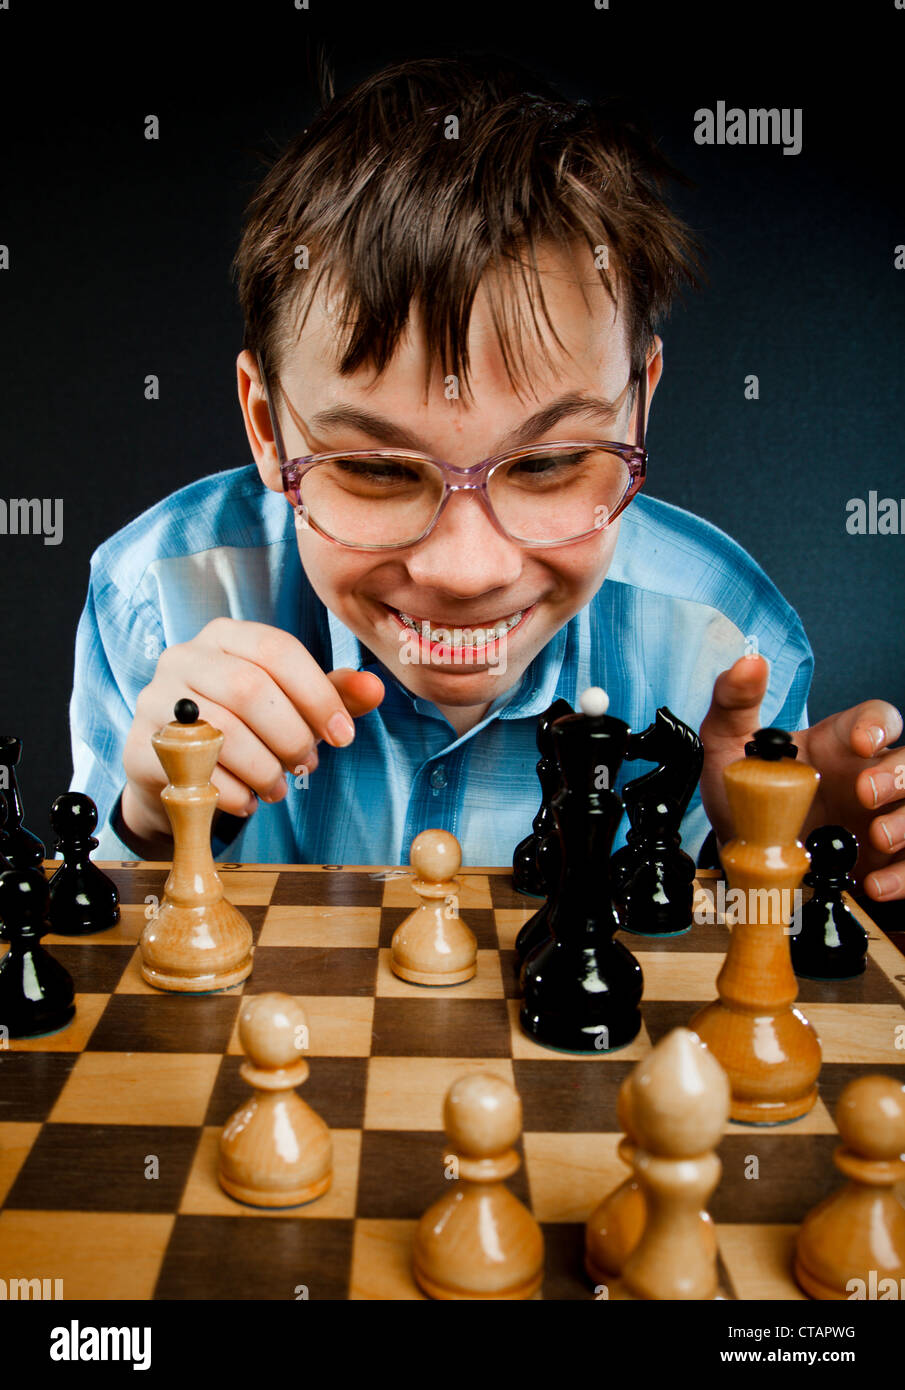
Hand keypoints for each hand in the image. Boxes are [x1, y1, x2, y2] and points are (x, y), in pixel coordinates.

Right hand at [122, 618, 384, 840]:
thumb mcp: (289, 705)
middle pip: (249, 689)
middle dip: (291, 735)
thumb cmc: (242, 727)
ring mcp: (154, 699)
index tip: (344, 736)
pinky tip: (249, 800)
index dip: (319, 695)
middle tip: (307, 765)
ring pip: (222, 731)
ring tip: (279, 787)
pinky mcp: (139, 746)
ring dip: (265, 769)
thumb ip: (331, 695)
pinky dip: (234, 792)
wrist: (172, 771)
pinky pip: (195, 771)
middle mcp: (184, 656)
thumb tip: (376, 688)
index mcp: (225, 635)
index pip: (278, 649)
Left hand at [699, 654, 904, 899]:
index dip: (878, 726)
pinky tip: (874, 883)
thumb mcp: (727, 749)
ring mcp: (881, 819)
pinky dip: (904, 874)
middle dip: (898, 776)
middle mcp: (869, 777)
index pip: (878, 718)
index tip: (859, 742)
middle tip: (864, 794)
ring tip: (875, 839)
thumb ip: (734, 702)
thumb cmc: (745, 795)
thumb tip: (748, 663)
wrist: (741, 858)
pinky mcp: (883, 861)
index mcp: (839, 743)